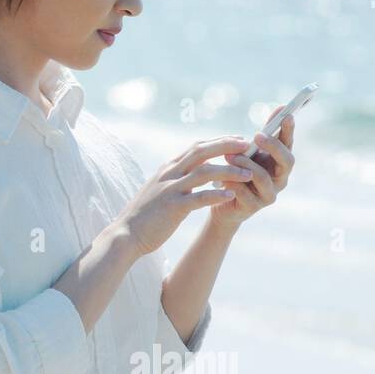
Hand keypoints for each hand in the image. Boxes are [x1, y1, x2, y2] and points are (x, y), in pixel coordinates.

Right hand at [116, 135, 252, 257]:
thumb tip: (192, 171)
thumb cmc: (145, 214)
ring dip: (229, 171)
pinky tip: (230, 195)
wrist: (126, 233)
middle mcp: (169, 174)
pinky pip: (199, 198)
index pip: (196, 147)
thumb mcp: (159, 189)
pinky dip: (216, 195)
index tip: (237, 140)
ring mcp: (170, 190)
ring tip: (248, 174)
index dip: (218, 141)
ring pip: (204, 172)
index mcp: (167, 168)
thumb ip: (175, 178)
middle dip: (226, 146)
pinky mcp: (173, 208)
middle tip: (247, 145)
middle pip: (201, 152)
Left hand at [209, 105, 296, 229]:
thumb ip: (262, 135)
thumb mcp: (249, 151)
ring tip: (230, 156)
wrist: (222, 201)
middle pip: (287, 161)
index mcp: (280, 163)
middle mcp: (280, 179)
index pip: (289, 144)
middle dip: (273, 146)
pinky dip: (233, 182)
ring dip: (246, 164)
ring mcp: (269, 194)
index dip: (289, 130)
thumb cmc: (239, 171)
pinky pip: (245, 192)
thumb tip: (280, 108)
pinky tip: (222, 178)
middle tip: (257, 135)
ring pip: (263, 177)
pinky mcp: (254, 207)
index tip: (286, 114)